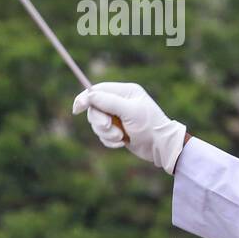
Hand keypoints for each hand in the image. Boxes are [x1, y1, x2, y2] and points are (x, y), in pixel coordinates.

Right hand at [72, 82, 187, 173]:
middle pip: (95, 108)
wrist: (161, 147)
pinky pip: (103, 135)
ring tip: (121, 137)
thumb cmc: (149, 126)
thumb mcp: (129, 112)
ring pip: (97, 123)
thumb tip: (89, 95)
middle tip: (109, 126)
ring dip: (106, 133)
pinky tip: (123, 142)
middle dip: (100, 120)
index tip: (77, 109)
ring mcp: (118, 117)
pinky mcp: (117, 130)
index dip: (85, 98)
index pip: (98, 90)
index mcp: (125, 91)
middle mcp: (120, 102)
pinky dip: (110, 141)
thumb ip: (108, 102)